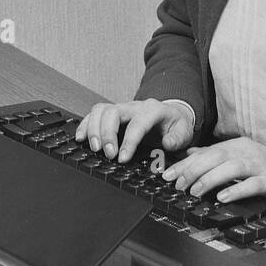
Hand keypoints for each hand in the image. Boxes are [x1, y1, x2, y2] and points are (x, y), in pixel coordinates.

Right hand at [75, 98, 194, 161]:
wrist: (170, 114)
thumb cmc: (175, 125)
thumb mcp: (184, 131)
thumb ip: (178, 138)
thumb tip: (167, 143)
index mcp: (153, 110)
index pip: (137, 123)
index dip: (128, 141)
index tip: (123, 158)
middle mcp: (134, 106)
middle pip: (113, 112)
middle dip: (107, 134)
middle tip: (108, 154)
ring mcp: (122, 108)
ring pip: (100, 110)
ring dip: (93, 129)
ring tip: (94, 148)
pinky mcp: (112, 113)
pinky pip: (94, 114)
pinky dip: (85, 125)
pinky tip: (80, 138)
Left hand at [163, 138, 265, 209]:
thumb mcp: (243, 159)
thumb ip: (219, 158)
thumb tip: (191, 156)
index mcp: (238, 146)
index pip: (205, 152)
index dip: (185, 163)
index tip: (167, 175)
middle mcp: (247, 152)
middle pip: (215, 156)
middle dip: (192, 170)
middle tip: (176, 184)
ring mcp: (261, 165)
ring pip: (231, 167)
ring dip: (210, 179)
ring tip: (195, 191)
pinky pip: (252, 183)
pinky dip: (236, 189)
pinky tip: (223, 197)